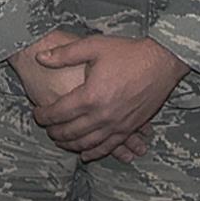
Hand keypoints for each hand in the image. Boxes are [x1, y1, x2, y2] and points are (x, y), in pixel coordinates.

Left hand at [23, 33, 184, 160]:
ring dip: (71, 144)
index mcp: (90, 96)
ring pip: (88, 143)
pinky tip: (86, 154)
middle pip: (71, 131)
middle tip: (46, 128)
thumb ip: (64, 54)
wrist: (163, 61)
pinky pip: (109, 146)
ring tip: (60, 141)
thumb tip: (40, 57)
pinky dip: (95, 152)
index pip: (58, 113)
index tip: (36, 113)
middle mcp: (103, 115)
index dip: (44, 115)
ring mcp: (118, 124)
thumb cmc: (128, 52)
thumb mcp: (94, 46)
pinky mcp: (131, 128)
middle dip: (54, 132)